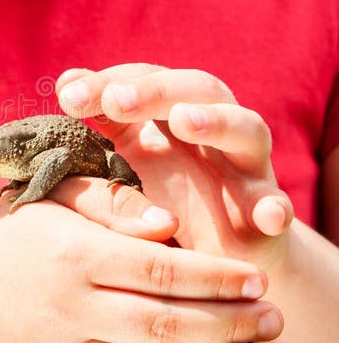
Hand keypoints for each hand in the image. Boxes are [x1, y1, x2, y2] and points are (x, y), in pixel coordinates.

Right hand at [0, 195, 281, 342]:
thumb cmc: (16, 222)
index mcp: (73, 254)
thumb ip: (114, 205)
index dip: (212, 277)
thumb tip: (172, 225)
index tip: (256, 277)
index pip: (157, 271)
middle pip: (161, 324)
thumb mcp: (58, 194)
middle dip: (224, 326)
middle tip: (274, 321)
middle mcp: (70, 307)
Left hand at [56, 64, 292, 270]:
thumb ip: (101, 129)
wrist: (214, 263)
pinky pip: (275, 203)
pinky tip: (267, 215)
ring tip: (185, 121)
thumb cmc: (161, 204)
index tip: (67, 97)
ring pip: (245, 129)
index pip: (144, 79)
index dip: (108, 82)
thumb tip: (66, 84)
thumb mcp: (124, 165)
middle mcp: (213, 129)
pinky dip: (275, 207)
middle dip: (154, 91)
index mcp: (171, 114)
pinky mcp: (267, 209)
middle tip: (116, 99)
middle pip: (195, 89)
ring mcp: (244, 165)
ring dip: (217, 121)